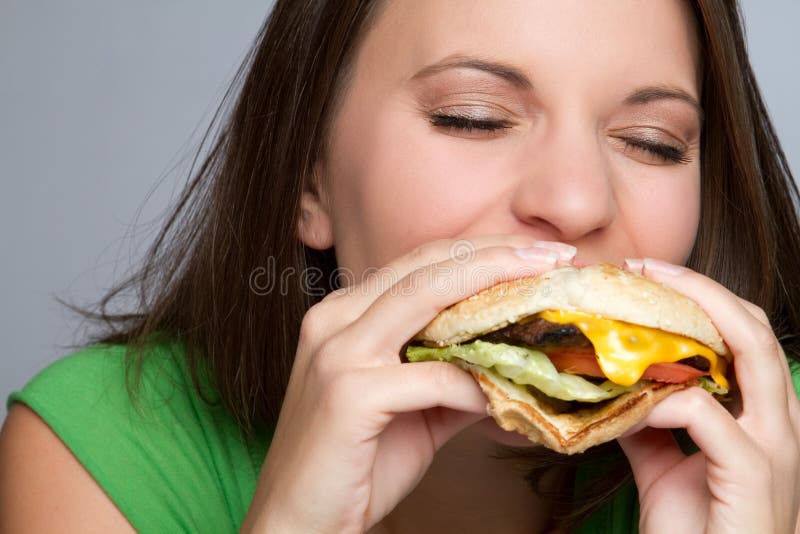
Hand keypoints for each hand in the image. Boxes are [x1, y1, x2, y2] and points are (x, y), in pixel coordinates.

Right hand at [241, 235, 570, 532]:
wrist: (298, 521)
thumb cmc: (355, 464)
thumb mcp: (414, 411)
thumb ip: (455, 377)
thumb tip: (516, 363)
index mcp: (344, 313)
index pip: (420, 263)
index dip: (480, 251)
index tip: (536, 252)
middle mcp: (334, 318)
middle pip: (426, 266)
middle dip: (496, 254)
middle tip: (555, 255)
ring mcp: (337, 352)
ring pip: (426, 297)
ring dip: (493, 290)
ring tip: (544, 294)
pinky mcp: (347, 393)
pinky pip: (429, 376)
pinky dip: (473, 383)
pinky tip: (504, 395)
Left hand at [618, 258, 799, 532]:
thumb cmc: (695, 532)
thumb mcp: (664, 465)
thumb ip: (649, 422)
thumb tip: (614, 387)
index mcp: (764, 416)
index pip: (744, 333)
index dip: (701, 297)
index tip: (645, 273)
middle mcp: (780, 424)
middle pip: (754, 329)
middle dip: (699, 289)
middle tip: (641, 268)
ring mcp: (775, 449)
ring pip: (753, 355)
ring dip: (692, 320)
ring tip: (637, 304)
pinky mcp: (753, 476)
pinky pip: (708, 417)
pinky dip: (666, 400)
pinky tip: (631, 402)